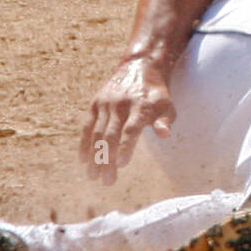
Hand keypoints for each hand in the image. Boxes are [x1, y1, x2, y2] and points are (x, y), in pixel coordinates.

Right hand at [79, 57, 175, 183]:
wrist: (139, 68)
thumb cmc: (157, 95)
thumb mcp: (167, 106)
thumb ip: (165, 121)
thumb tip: (165, 134)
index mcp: (140, 107)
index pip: (131, 129)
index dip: (125, 146)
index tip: (121, 164)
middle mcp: (120, 105)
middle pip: (111, 135)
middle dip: (107, 160)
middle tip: (108, 181)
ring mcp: (106, 104)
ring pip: (97, 133)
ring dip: (94, 156)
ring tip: (93, 176)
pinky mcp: (95, 104)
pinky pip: (87, 126)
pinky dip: (84, 143)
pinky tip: (83, 160)